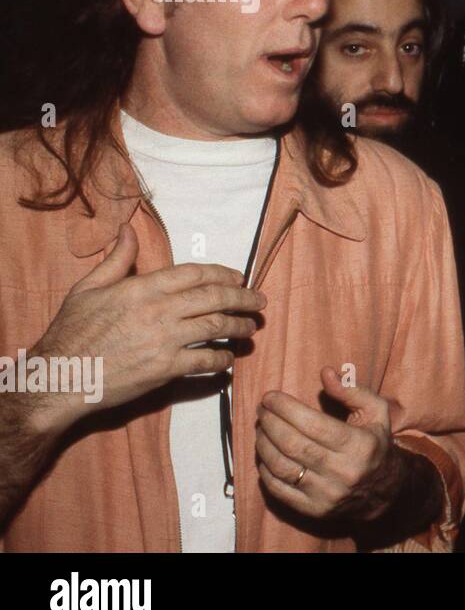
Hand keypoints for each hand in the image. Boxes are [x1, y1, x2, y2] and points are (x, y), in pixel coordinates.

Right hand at [30, 223, 265, 435]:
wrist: (60, 378)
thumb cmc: (72, 332)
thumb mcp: (88, 289)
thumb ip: (116, 260)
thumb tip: (128, 231)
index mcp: (142, 287)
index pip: (195, 273)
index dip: (223, 273)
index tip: (239, 278)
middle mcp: (158, 310)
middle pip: (214, 298)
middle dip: (243, 298)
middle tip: (259, 302)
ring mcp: (164, 340)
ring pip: (216, 328)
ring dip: (239, 327)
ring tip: (251, 328)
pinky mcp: (164, 369)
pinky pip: (204, 361)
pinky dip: (221, 360)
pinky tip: (228, 359)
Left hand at [254, 367, 406, 520]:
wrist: (384, 490)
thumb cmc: (374, 443)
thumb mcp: (375, 411)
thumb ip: (351, 390)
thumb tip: (324, 373)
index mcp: (358, 445)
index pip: (312, 424)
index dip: (285, 408)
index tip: (270, 397)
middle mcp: (342, 471)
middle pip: (293, 444)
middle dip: (270, 423)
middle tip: (261, 410)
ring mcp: (326, 494)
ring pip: (282, 467)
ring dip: (263, 444)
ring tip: (260, 428)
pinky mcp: (313, 509)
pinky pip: (279, 489)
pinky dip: (265, 469)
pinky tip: (264, 454)